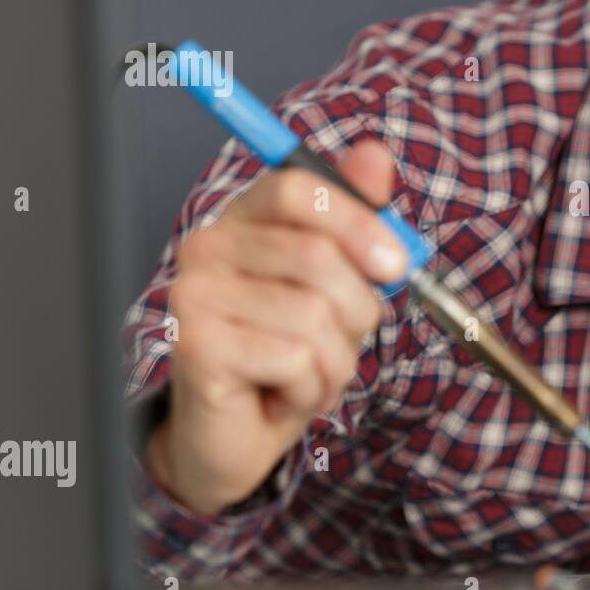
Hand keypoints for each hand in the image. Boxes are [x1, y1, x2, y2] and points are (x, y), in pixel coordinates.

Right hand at [147, 139, 406, 515]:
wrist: (241, 432)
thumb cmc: (291, 350)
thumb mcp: (340, 283)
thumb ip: (358, 219)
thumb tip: (374, 156)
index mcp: (245, 219)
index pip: (300, 189)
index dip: (359, 223)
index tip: (394, 265)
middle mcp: (209, 247)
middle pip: (317, 257)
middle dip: (356, 312)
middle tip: (337, 339)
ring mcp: (195, 295)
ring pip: (314, 316)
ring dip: (334, 361)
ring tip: (306, 372)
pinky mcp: (196, 345)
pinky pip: (295, 359)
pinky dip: (310, 388)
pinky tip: (283, 394)